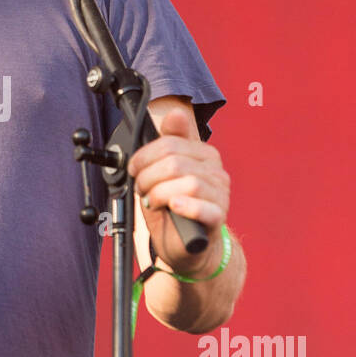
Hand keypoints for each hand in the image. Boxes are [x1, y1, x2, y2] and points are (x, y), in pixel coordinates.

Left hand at [127, 107, 229, 277]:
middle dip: (148, 177)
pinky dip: (186, 206)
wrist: (186, 244)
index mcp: (204, 154)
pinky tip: (174, 207)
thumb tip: (176, 112)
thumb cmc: (173, 206)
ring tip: (153, 201)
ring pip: (187, 183)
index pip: (170, 143)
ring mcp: (220, 194)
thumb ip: (170, 141)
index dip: (144, 157)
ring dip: (159, 193)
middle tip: (143, 189)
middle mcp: (216, 171)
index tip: (135, 169)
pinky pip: (204, 207)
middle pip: (174, 163)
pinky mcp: (218, 217)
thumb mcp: (165, 170)